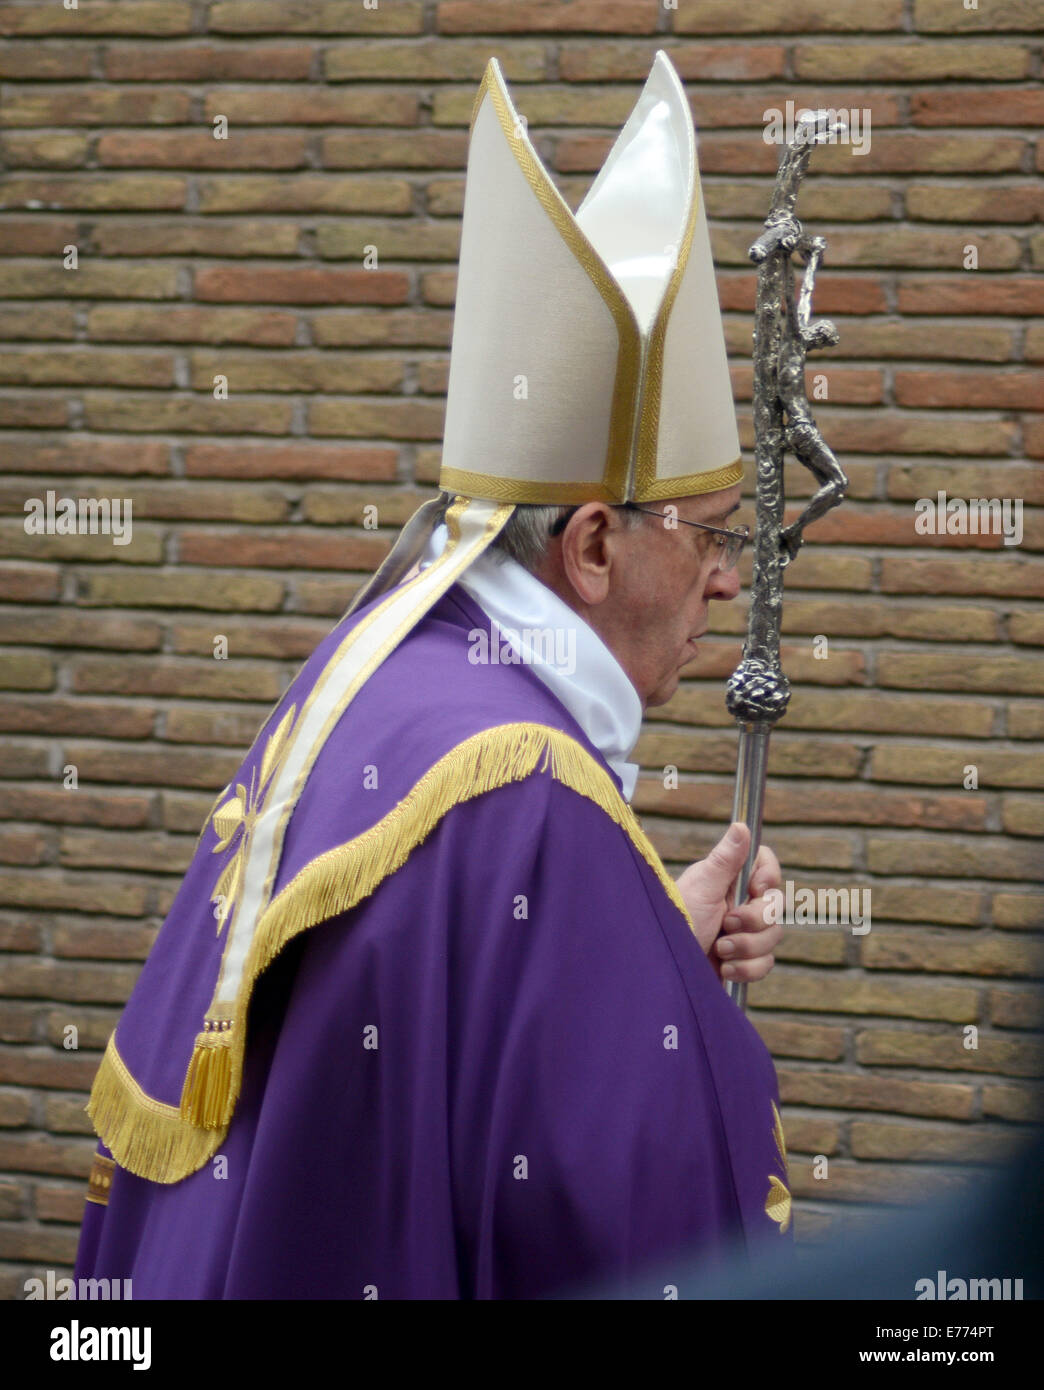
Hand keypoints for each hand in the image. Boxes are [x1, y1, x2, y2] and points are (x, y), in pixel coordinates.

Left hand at [675, 822, 782, 985]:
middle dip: (754, 920)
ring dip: (746, 947)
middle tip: (726, 925)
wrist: (664, 971)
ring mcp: (742, 933)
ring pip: (774, 936)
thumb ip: (725, 860)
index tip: (756, 888)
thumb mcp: (701, 889)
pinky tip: (723, 968)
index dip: (768, 877)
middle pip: (776, 904)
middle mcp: (737, 904)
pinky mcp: (742, 960)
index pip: (765, 866)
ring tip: (719, 949)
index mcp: (727, 881)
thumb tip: (741, 824)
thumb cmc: (676, 924)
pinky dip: (746, 968)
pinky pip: (766, 963)